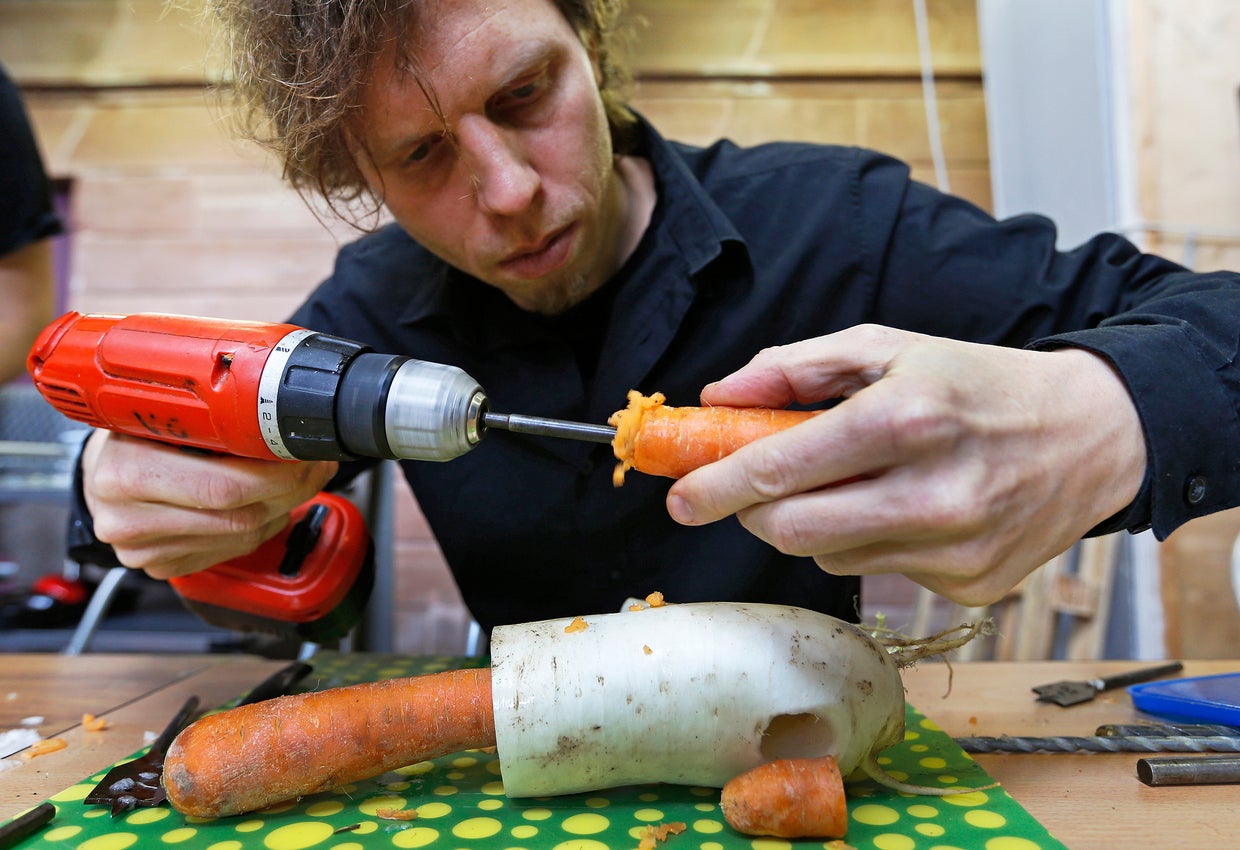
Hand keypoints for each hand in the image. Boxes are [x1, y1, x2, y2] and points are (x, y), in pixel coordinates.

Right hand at [81, 430, 338, 579]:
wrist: (97, 469)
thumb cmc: (131, 433)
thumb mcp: (157, 408)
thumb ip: (208, 410)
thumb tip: (282, 400)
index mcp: (124, 471)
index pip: (223, 485)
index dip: (277, 472)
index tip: (303, 450)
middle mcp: (128, 518)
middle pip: (241, 515)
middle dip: (292, 488)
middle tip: (316, 464)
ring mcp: (144, 549)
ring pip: (244, 535)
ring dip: (283, 507)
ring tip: (296, 479)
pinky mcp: (163, 566)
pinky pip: (234, 550)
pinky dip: (261, 526)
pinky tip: (262, 503)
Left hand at [666, 325, 1146, 605]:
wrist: (1093, 434)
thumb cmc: (979, 383)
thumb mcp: (890, 349)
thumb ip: (795, 367)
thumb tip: (719, 397)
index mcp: (906, 418)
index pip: (782, 469)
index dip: (717, 486)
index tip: (678, 497)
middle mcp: (932, 493)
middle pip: (790, 530)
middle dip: (753, 510)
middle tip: (754, 486)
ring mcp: (954, 549)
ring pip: (827, 555)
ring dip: (815, 522)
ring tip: (859, 480)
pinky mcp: (970, 585)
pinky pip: (876, 572)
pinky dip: (867, 541)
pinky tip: (907, 508)